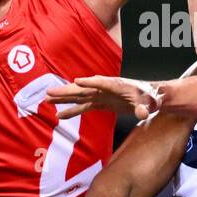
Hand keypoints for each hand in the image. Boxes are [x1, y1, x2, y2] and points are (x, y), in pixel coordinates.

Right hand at [46, 75, 161, 119]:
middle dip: (66, 91)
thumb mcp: (148, 103)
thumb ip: (143, 108)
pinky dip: (72, 110)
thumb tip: (142, 114)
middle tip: (49, 91)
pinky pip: (83, 107)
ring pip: (79, 97)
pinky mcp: (100, 103)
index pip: (101, 83)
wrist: (150, 97)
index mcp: (116, 85)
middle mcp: (105, 88)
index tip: (76, 82)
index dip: (90, 83)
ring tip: (46, 100)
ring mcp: (101, 95)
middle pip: (83, 89)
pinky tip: (59, 115)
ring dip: (64, 99)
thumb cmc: (149, 97)